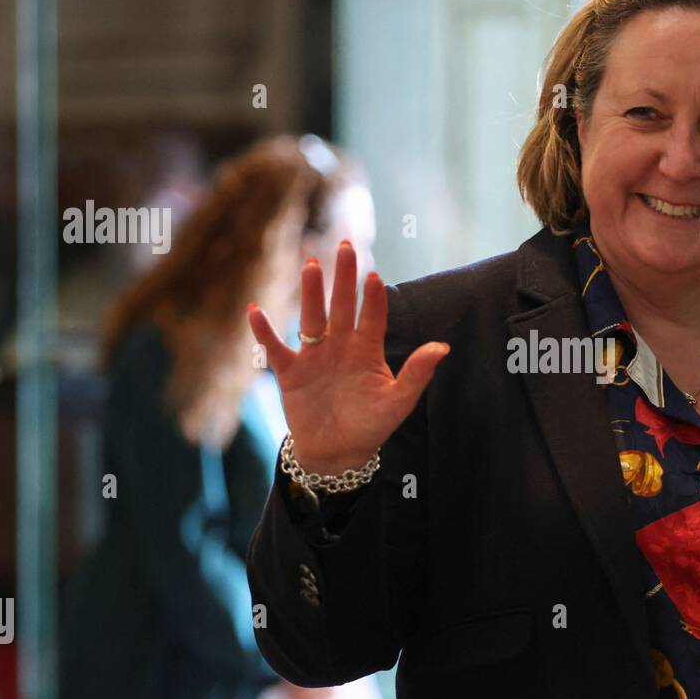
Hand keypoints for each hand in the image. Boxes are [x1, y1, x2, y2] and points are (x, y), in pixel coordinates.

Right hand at [247, 241, 449, 473]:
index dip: (373, 298)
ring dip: (311, 293)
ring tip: (311, 264)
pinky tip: (256, 309)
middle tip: (346, 245)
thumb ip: (417, 373)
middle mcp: (340, 346)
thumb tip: (443, 347)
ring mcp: (315, 356)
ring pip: (312, 318)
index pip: (372, 316)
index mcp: (367, 350)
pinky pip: (276, 348)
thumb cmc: (370, 426)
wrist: (337, 453)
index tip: (373, 276)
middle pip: (342, 306)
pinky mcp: (290, 372)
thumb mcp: (398, 402)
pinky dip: (264, 331)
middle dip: (343, 277)